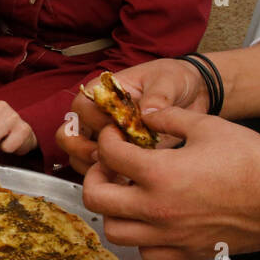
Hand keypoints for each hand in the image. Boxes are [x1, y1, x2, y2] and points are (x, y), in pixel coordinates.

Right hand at [58, 60, 206, 173]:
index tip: (121, 129)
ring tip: (119, 170)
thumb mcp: (168, 80)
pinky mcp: (115, 153)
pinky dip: (105, 177)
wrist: (192, 93)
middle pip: (68, 134)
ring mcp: (102, 136)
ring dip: (92, 166)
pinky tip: (126, 178)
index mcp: (102, 92)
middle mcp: (95, 115)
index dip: (98, 121)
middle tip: (106, 156)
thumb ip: (159, 94)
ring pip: (77, 156)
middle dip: (81, 149)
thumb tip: (148, 111)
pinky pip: (96, 169)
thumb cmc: (172, 80)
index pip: (83, 108)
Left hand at [83, 107, 259, 259]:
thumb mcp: (210, 126)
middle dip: (94, 178)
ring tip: (126, 194)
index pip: (109, 155)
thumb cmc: (253, 162)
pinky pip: (146, 253)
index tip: (116, 137)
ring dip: (113, 211)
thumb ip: (170, 118)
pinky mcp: (187, 252)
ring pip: (115, 232)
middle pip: (95, 199)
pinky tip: (151, 220)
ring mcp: (170, 235)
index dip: (107, 140)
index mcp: (159, 173)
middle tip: (109, 168)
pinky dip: (140, 238)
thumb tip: (145, 115)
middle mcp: (156, 208)